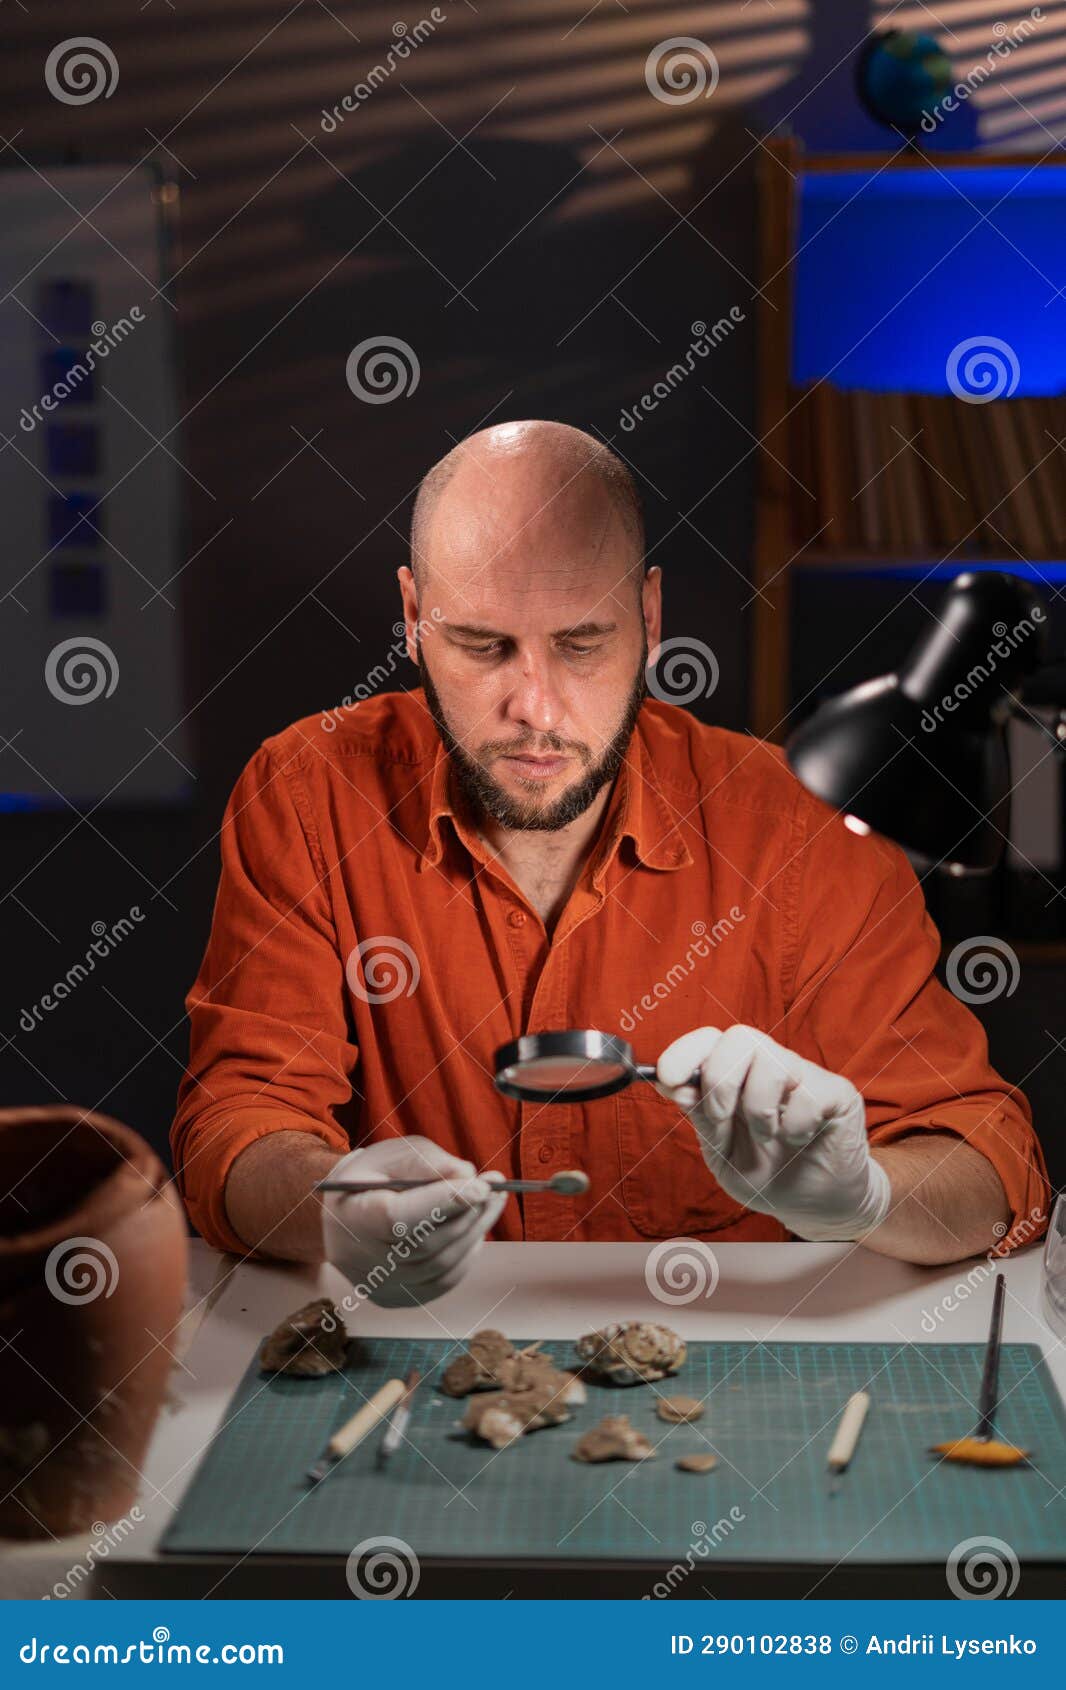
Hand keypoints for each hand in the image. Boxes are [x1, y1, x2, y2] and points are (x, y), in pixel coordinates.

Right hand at [321, 1136, 506, 1305]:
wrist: (346, 1216)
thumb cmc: (373, 1178)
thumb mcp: (392, 1155)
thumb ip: (428, 1162)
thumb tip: (466, 1175)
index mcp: (353, 1217)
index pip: (400, 1217)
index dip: (443, 1203)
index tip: (480, 1186)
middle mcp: (361, 1260)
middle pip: (427, 1243)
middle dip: (469, 1213)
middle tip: (495, 1186)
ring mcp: (380, 1285)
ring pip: (442, 1263)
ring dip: (475, 1231)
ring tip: (492, 1201)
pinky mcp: (398, 1298)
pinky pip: (444, 1280)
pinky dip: (466, 1253)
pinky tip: (475, 1227)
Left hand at [656, 1025, 890, 1241]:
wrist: (814, 1205)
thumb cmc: (767, 1174)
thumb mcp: (722, 1154)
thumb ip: (702, 1119)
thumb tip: (675, 1087)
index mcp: (735, 1075)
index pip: (710, 1040)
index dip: (685, 1052)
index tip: (667, 1077)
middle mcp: (768, 1066)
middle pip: (740, 1038)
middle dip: (720, 1080)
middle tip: (721, 1118)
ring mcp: (804, 1075)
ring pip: (773, 1062)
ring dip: (759, 1109)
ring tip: (767, 1137)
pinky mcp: (836, 1092)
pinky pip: (809, 1094)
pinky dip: (795, 1127)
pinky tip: (798, 1140)